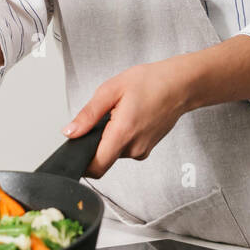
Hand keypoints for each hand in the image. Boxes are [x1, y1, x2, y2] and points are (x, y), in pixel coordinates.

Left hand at [62, 57, 193, 178]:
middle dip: (96, 140)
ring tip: (120, 113)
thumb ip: (88, 114)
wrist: (179, 85)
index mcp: (123, 134)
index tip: (76, 148)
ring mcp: (142, 151)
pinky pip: (125, 148)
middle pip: (103, 158)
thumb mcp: (111, 90)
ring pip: (114, 152)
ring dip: (110, 136)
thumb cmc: (150, 82)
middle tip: (105, 116)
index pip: (96, 167)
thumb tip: (70, 132)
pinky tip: (130, 117)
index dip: (81, 161)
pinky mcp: (146, 149)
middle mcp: (134, 148)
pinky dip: (121, 136)